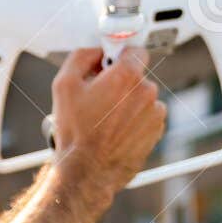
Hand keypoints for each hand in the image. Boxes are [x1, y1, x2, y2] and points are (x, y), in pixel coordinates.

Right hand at [46, 47, 166, 204]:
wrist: (87, 172)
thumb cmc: (76, 132)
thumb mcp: (64, 85)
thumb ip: (82, 57)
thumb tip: (95, 51)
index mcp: (127, 75)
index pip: (135, 50)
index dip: (119, 58)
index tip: (109, 66)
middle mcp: (146, 91)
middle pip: (136, 76)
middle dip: (120, 84)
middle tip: (99, 100)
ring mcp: (154, 112)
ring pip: (142, 98)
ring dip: (128, 104)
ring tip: (106, 121)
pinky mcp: (156, 131)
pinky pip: (147, 117)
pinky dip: (134, 122)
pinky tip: (115, 132)